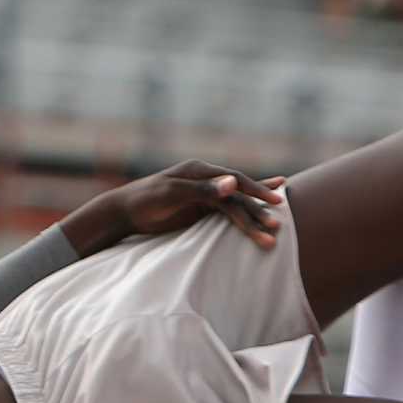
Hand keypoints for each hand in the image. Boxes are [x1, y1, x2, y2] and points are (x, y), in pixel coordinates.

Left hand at [65, 161, 286, 255]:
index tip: (274, 203)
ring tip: (274, 231)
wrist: (124, 211)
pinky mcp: (201, 208)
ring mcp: (204, 194)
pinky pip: (227, 210)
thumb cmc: (144, 200)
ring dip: (253, 220)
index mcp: (200, 171)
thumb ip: (201, 190)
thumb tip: (232, 182)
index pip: (235, 181)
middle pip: (238, 196)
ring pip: (235, 206)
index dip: (256, 191)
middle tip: (278, 227)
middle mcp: (206, 179)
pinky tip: (261, 206)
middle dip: (257, 213)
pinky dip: (244, 211)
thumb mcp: (172, 195)